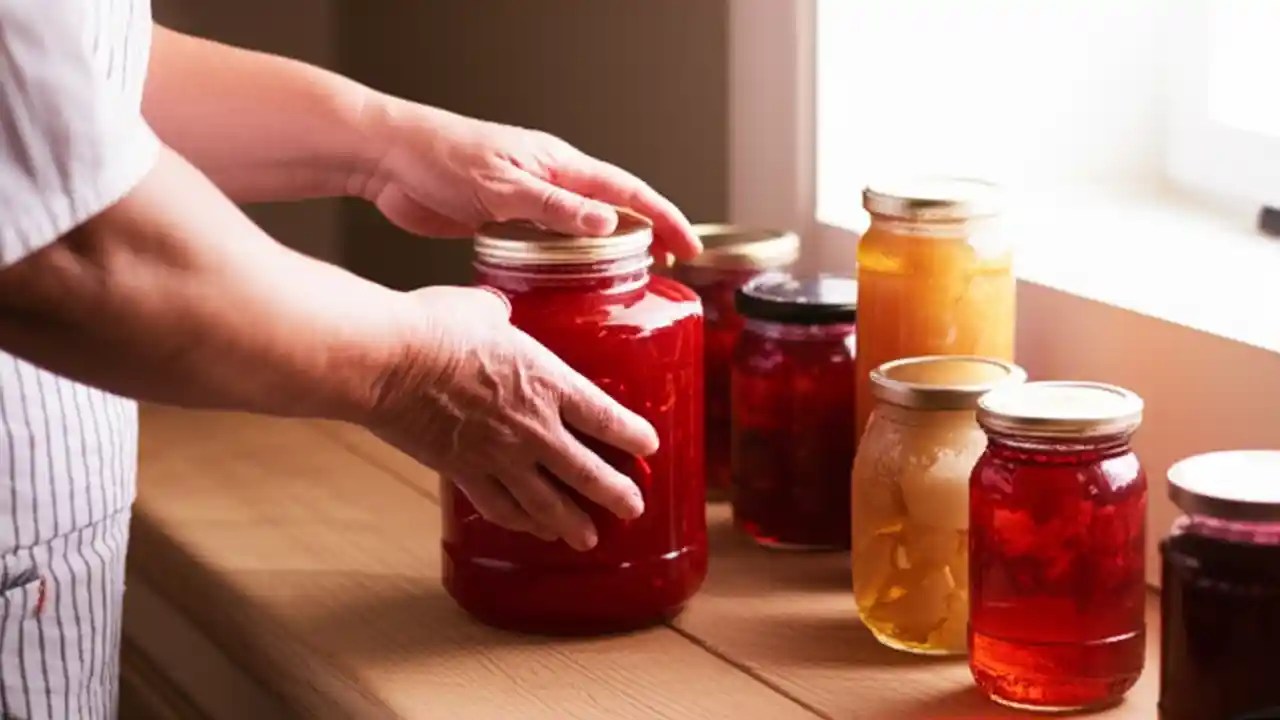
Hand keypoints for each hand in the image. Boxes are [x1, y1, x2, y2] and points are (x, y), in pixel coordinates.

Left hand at [356, 101, 700, 259]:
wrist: (389, 159)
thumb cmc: (441, 157)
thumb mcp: (504, 187)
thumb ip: (555, 208)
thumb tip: (609, 225)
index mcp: (559, 166)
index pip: (627, 192)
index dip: (663, 218)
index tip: (688, 247)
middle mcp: (550, 182)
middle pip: (613, 210)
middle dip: (647, 237)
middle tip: (670, 271)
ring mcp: (527, 202)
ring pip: (581, 230)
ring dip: (609, 254)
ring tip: (632, 284)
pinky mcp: (502, 221)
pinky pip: (548, 243)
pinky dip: (568, 262)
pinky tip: (570, 285)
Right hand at [369, 286, 658, 550]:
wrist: (389, 362)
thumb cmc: (435, 328)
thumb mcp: (481, 308)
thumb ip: (499, 315)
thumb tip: (496, 312)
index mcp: (547, 381)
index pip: (605, 415)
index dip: (632, 435)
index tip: (649, 447)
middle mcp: (533, 426)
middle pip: (587, 470)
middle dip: (616, 493)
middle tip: (634, 508)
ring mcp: (500, 455)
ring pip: (548, 502)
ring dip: (572, 522)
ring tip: (588, 538)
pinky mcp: (464, 473)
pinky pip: (500, 507)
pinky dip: (521, 521)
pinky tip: (532, 528)